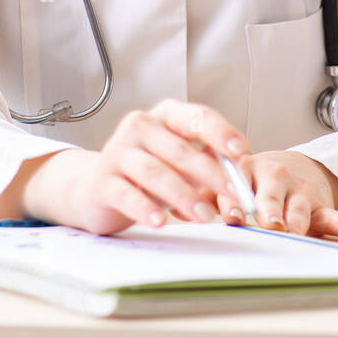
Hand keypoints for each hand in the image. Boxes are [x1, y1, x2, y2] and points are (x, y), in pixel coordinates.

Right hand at [28, 100, 251, 235]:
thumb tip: (238, 183)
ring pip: (155, 173)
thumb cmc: (148, 173)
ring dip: (183, 195)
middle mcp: (139, 127)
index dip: (220, 133)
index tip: (242, 150)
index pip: (196, 117)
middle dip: (209, 174)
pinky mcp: (102, 181)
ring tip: (204, 216)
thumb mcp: (180, 164)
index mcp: (165, 116)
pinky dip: (146, 208)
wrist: (95, 188)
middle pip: (179, 149)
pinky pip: (127, 194)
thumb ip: (207, 166)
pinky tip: (160, 221)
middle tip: (231, 195)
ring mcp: (118, 152)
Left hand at [216, 150, 337, 241]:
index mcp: (244, 170)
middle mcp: (272, 177)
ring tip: (294, 231)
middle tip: (267, 224)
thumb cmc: (250, 180)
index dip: (234, 201)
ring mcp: (296, 190)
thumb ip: (206, 193)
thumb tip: (180, 207)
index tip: (232, 216)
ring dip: (296, 220)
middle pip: (269, 196)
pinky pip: (329, 215)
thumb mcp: (225, 181)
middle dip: (267, 210)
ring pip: (298, 208)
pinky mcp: (317, 204)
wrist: (290, 166)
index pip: (238, 186)